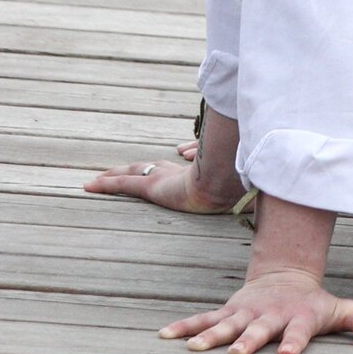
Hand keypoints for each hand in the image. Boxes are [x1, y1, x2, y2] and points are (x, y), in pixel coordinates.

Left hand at [88, 143, 239, 216]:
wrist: (221, 187)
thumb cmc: (231, 188)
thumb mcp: (238, 186)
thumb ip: (245, 192)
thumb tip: (264, 201)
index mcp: (191, 174)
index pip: (175, 166)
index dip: (174, 160)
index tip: (181, 152)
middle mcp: (173, 171)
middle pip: (148, 166)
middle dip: (135, 167)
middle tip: (121, 169)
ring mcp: (160, 177)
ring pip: (130, 173)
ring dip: (113, 174)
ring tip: (98, 178)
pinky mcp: (150, 186)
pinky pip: (122, 185)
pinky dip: (104, 185)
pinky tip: (88, 186)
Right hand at [161, 267, 352, 353]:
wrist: (286, 278)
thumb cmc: (315, 303)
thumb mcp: (341, 310)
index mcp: (298, 316)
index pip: (300, 330)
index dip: (296, 340)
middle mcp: (270, 315)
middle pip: (258, 328)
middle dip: (249, 340)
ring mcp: (245, 313)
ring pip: (226, 324)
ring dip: (210, 336)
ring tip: (194, 349)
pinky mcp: (227, 312)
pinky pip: (203, 319)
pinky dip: (185, 326)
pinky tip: (166, 336)